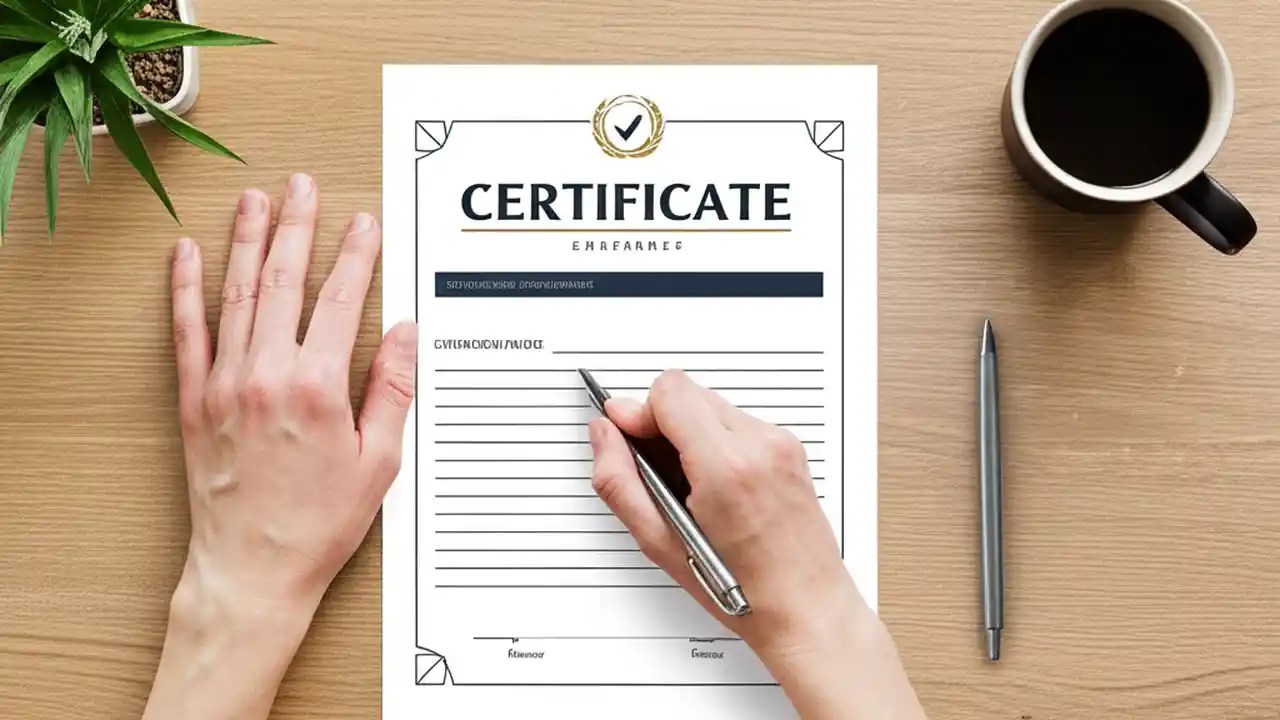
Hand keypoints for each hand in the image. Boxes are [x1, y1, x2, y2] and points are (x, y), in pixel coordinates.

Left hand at [145, 174, 416, 719]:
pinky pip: (187, 332)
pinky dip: (186, 289)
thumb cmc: (318, 524)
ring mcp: (224, 384)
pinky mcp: (194, 401)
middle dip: (296, 227)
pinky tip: (189, 255)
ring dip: (247, 241)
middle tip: (302, 187)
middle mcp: (266, 375)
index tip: (364, 225)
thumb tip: (402, 336)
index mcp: (317, 387)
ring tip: (255, 201)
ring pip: (237, 294)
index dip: (356, 255)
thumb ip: (392, 390)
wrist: (252, 569)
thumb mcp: (378, 462)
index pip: (341, 301)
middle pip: (284, 281)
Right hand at [588, 370, 925, 719]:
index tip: (627, 434)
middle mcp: (760, 445)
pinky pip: (738, 424)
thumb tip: (604, 436)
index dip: (639, 412)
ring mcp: (781, 444)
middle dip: (663, 423)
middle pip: (689, 392)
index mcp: (727, 465)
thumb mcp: (661, 543)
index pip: (670, 391)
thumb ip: (620, 481)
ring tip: (690, 487)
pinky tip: (716, 487)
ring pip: (713, 405)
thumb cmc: (745, 590)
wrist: (806, 607)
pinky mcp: (791, 449)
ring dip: (690, 434)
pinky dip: (718, 444)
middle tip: (657, 471)